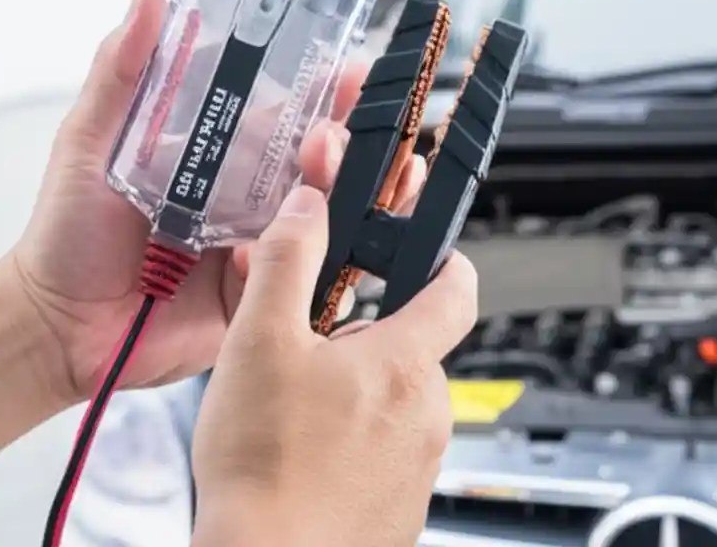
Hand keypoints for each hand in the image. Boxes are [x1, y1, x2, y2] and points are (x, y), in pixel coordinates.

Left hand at [0, 0, 424, 403]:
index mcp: (219, 157)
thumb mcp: (88, 141)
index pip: (286, 115)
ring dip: (340, 198)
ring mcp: (259, 252)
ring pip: (322, 221)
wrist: (56, 327)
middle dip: (342, 146)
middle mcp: (247, 200)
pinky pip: (300, 284)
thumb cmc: (65, 234)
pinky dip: (304, 263)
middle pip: (316, 167)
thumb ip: (122, 71)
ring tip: (332, 180)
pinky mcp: (259, 303)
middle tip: (334, 136)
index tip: (353, 73)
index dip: (324, 93)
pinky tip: (294, 247)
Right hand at [190, 185, 476, 546]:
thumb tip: (306, 208)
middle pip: (412, 349)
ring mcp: (419, 464)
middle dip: (367, 342)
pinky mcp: (402, 506)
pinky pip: (387, 454)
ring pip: (396, 404)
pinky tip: (305, 457)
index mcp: (405, 362)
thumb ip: (287, 262)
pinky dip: (354, 446)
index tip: (428, 252)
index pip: (457, 289)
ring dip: (357, 396)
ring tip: (297, 415)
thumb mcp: (259, 340)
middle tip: (308, 354)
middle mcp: (427, 412)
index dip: (446, 260)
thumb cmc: (263, 465)